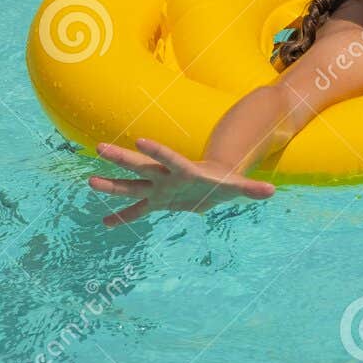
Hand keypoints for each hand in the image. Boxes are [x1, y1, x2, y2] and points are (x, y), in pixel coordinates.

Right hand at [88, 138, 275, 227]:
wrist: (213, 183)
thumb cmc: (223, 181)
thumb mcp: (237, 187)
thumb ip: (251, 189)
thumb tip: (272, 192)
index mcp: (185, 170)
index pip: (170, 159)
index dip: (158, 150)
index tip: (140, 139)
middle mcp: (166, 177)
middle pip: (141, 166)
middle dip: (122, 158)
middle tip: (100, 147)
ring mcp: (158, 189)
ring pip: (132, 187)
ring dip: (112, 186)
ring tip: (90, 183)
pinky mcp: (157, 202)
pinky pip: (136, 211)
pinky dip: (122, 217)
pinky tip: (105, 223)